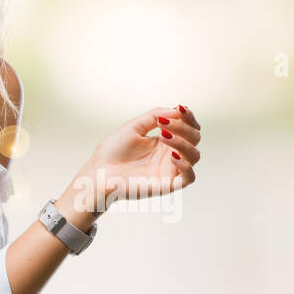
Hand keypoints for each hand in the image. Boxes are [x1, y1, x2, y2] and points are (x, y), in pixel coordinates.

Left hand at [69, 105, 201, 211]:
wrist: (99, 173)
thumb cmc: (113, 152)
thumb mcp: (134, 127)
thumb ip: (155, 116)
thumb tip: (177, 109)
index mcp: (164, 140)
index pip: (187, 127)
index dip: (188, 117)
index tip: (180, 108)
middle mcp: (170, 154)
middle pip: (194, 138)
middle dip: (184, 126)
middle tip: (164, 124)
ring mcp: (170, 169)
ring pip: (195, 155)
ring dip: (182, 142)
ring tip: (163, 136)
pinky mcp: (168, 185)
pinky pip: (189, 177)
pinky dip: (186, 165)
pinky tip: (172, 156)